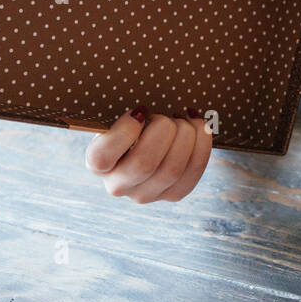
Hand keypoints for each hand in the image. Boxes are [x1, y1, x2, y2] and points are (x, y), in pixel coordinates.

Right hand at [84, 106, 212, 203]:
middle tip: (167, 115)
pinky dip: (202, 142)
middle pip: (144, 163)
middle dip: (163, 130)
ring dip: (185, 135)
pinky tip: (198, 125)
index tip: (140, 110)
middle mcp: (119, 185)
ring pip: (172, 169)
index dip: (125, 131)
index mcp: (98, 164)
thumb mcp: (120, 116)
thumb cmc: (133, 123)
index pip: (102, 157)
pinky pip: (193, 170)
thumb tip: (146, 107)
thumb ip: (127, 113)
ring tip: (184, 118)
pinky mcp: (173, 194)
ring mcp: (146, 194)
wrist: (146, 140)